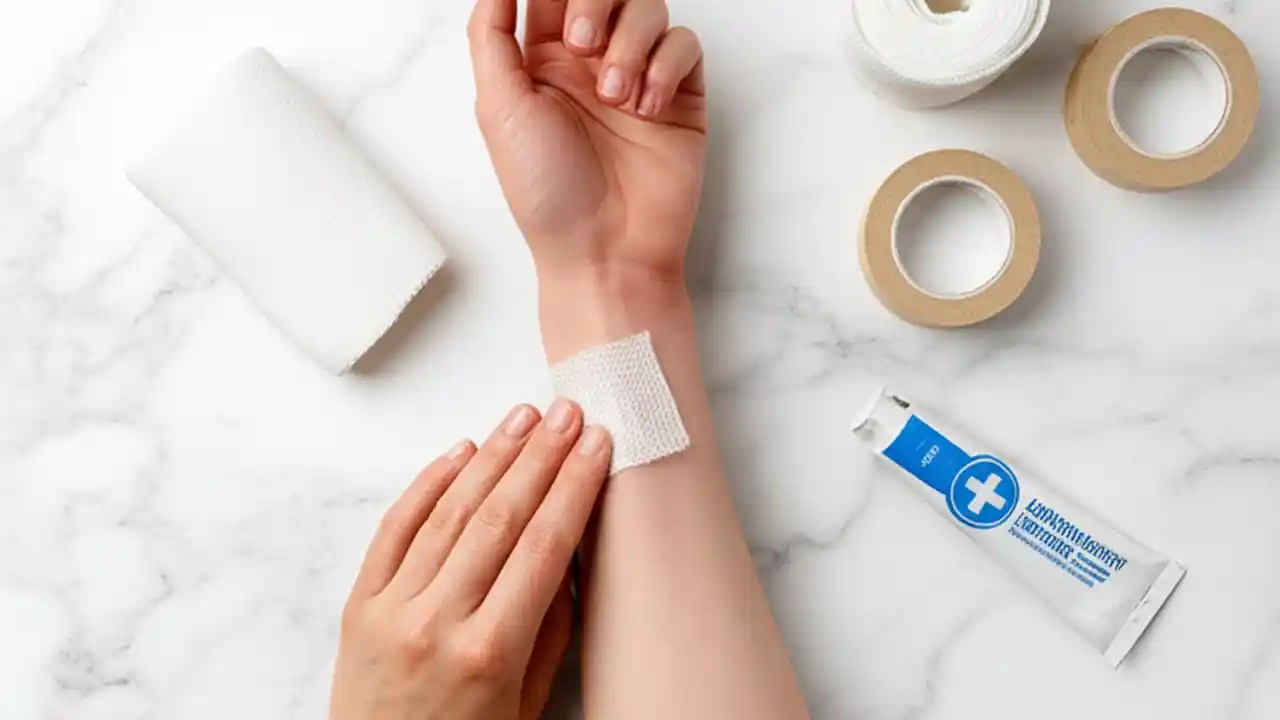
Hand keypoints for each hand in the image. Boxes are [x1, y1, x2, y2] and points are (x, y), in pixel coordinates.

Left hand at [329, 400, 610, 719]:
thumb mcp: (525, 702)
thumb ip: (550, 628)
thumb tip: (566, 550)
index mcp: (489, 652)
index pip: (543, 547)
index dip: (574, 487)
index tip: (597, 445)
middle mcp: (436, 622)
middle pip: (499, 517)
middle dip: (541, 457)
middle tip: (568, 413)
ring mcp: (391, 608)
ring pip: (449, 512)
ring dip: (492, 457)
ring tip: (525, 417)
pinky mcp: (357, 604)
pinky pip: (395, 529)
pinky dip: (427, 484)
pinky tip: (460, 451)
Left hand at [468, 0, 707, 281]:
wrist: (604, 250)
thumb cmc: (548, 193)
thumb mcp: (499, 107)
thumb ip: (491, 34)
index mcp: (543, 60)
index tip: (560, 22)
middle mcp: (592, 62)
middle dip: (594, 1)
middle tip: (582, 43)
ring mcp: (639, 76)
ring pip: (648, 8)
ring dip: (631, 42)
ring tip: (616, 96)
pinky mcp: (680, 97)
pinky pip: (684, 45)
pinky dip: (666, 67)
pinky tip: (647, 109)